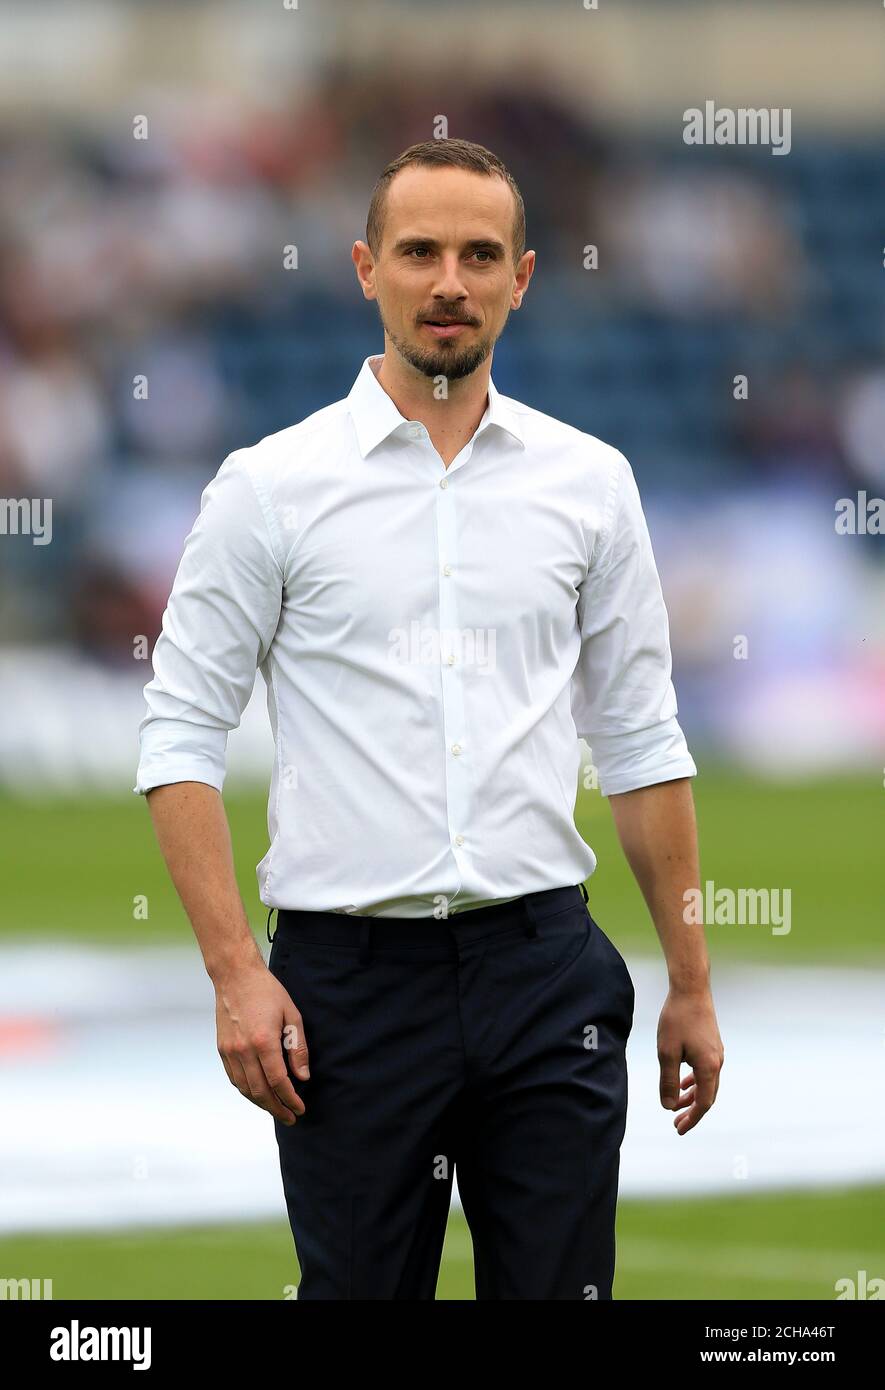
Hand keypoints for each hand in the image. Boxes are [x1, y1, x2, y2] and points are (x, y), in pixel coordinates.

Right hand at [215, 957, 308, 1125]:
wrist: (235, 976)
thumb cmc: (267, 991)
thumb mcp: (292, 1014)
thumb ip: (298, 1048)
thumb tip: (303, 1077)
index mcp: (263, 1041)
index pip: (278, 1082)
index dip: (290, 1099)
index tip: (300, 1109)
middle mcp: (243, 1050)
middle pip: (260, 1092)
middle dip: (277, 1108)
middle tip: (290, 1117)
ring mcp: (230, 1051)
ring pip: (245, 1089)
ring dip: (261, 1103)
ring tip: (276, 1109)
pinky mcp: (222, 1049)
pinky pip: (234, 1078)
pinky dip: (246, 1091)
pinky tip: (258, 1094)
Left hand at [657, 985, 723, 1134]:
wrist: (691, 989)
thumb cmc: (677, 1019)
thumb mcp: (666, 1052)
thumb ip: (668, 1081)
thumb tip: (668, 1107)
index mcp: (709, 1068)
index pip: (703, 1104)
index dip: (691, 1119)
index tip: (678, 1130)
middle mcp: (717, 1063)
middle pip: (707, 1096)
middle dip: (691, 1112)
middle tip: (676, 1124)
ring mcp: (717, 1053)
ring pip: (707, 1083)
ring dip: (692, 1097)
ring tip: (677, 1106)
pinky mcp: (712, 1045)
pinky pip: (705, 1071)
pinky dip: (695, 1082)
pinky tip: (684, 1083)